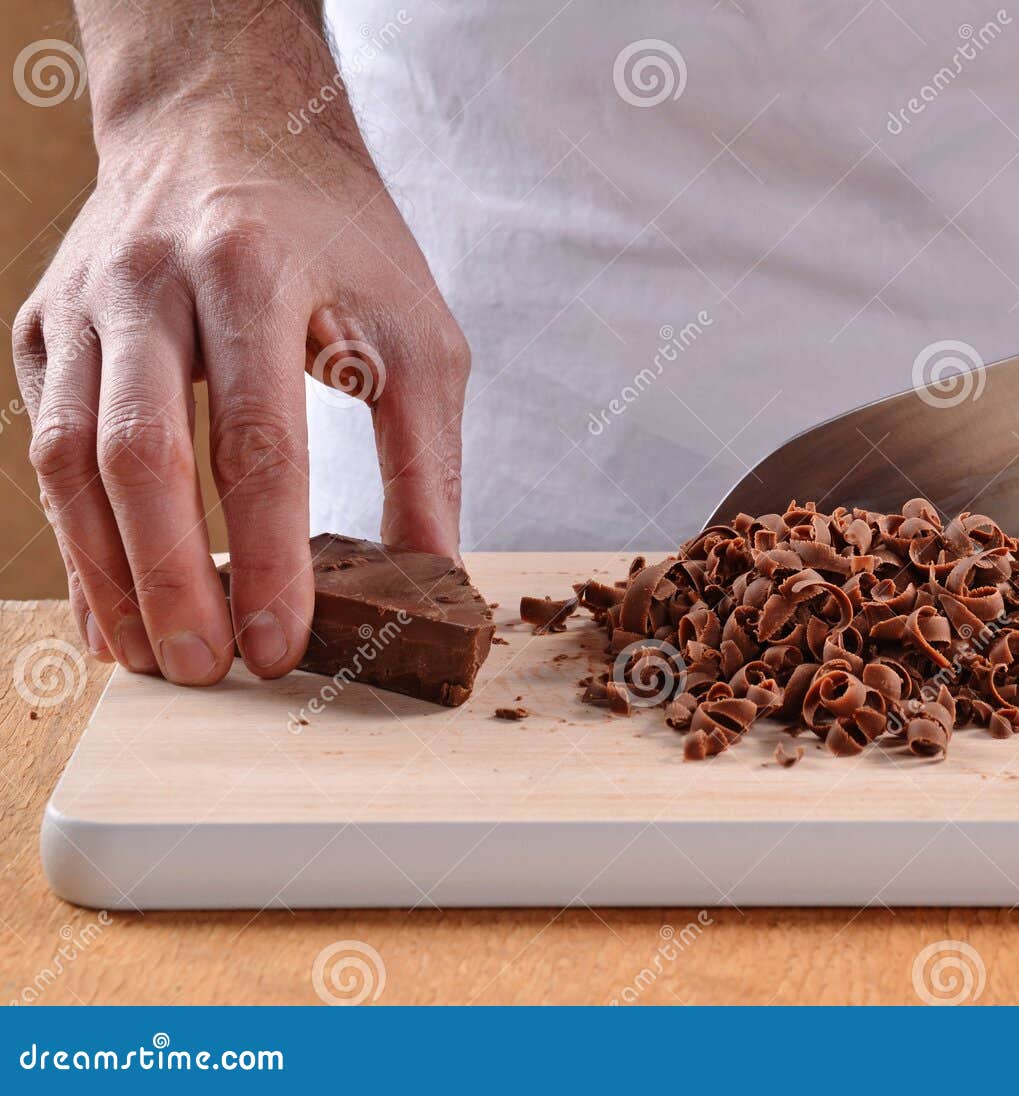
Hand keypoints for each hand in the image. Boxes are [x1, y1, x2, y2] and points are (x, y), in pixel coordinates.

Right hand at [12, 2, 467, 683]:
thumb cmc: (337, 235)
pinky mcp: (44, 326)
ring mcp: (81, 303)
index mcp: (253, 270)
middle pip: (141, 456)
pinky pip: (46, 446)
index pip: (257, 440)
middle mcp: (149, 281)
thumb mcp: (415, 328)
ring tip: (152, 661)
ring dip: (108, 572)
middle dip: (173, 581)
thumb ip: (425, 456)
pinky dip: (75, 536)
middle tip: (208, 672)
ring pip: (70, 459)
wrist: (225, 123)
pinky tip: (109, 607)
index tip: (282, 644)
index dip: (270, 556)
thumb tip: (437, 577)